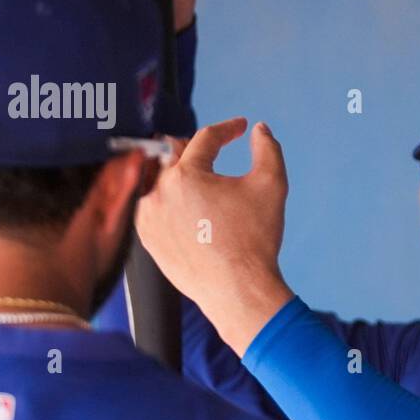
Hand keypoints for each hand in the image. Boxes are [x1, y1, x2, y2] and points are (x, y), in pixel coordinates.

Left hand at [136, 117, 293, 355]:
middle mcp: (159, 192)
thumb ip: (268, 149)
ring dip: (180, 175)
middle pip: (176, 155)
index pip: (205, 139)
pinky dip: (169, 202)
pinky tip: (188, 209)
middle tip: (216, 150)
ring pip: (161, 182)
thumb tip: (260, 130)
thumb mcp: (272, 186)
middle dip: (197, 148)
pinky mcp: (147, 239)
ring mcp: (149, 217)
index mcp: (187, 174)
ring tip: (201, 181)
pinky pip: (154, 210)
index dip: (227, 129)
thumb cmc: (254, 240)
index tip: (240, 128)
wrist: (237, 290)